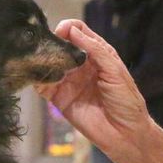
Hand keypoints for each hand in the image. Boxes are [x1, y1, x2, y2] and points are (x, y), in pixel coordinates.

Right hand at [36, 20, 152, 156]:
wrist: (125, 135)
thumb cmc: (127, 102)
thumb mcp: (115, 71)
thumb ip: (95, 50)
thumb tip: (73, 30)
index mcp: (97, 54)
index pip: (79, 32)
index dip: (68, 27)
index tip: (61, 31)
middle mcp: (80, 65)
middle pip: (60, 45)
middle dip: (51, 42)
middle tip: (46, 45)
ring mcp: (69, 81)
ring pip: (49, 63)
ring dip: (41, 58)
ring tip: (39, 59)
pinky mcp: (59, 98)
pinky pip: (43, 85)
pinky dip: (35, 78)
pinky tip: (35, 74)